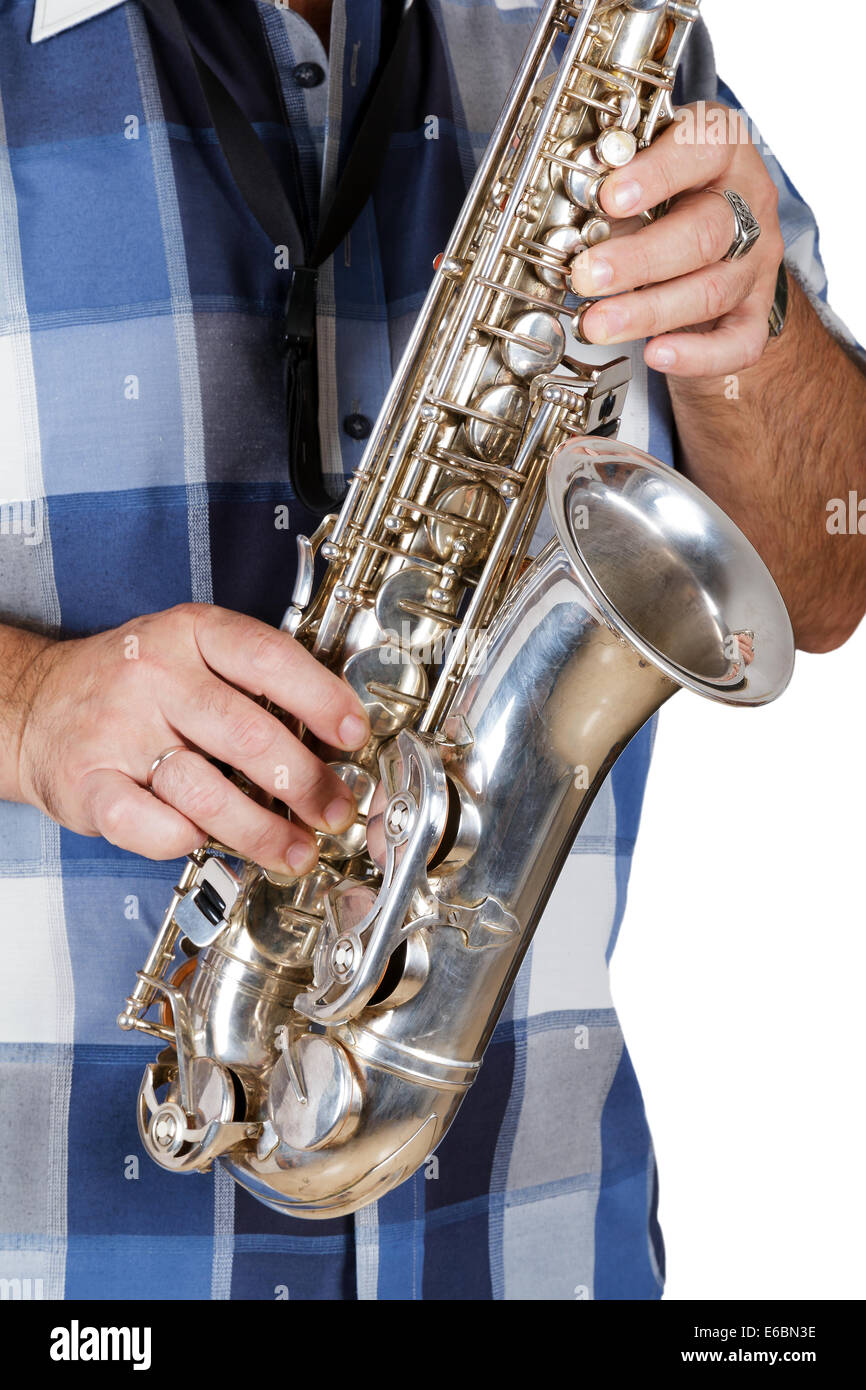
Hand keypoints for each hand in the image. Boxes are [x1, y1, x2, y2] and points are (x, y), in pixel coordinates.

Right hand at [16, 604, 369, 874]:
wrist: (34, 706)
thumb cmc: (132, 686)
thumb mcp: (193, 654)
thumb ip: (255, 684)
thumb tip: (333, 739)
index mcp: (190, 634)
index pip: (268, 658)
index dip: (322, 699)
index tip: (355, 735)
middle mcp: (155, 676)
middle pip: (247, 732)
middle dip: (305, 782)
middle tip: (335, 811)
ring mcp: (118, 730)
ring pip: (206, 789)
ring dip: (262, 831)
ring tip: (294, 849)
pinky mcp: (89, 784)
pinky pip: (149, 825)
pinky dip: (184, 841)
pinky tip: (204, 841)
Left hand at [570, 102, 784, 376]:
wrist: (718, 242)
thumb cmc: (671, 196)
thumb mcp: (643, 173)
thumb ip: (614, 191)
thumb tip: (567, 226)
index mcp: (723, 149)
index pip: (702, 148)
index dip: (656, 174)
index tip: (609, 197)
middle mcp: (748, 203)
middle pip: (704, 233)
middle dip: (638, 259)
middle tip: (585, 276)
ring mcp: (756, 260)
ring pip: (712, 290)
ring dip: (648, 312)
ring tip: (597, 324)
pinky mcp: (756, 309)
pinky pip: (740, 342)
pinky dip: (698, 355)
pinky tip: (656, 355)